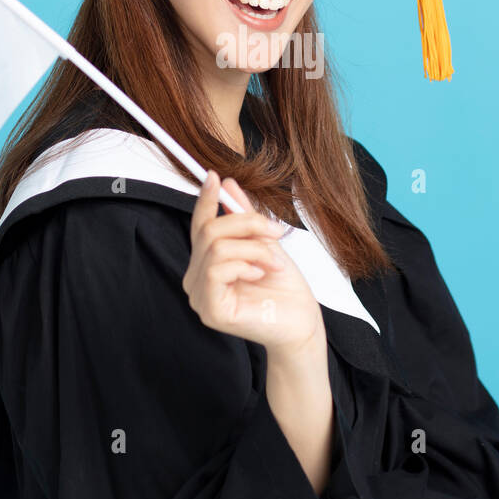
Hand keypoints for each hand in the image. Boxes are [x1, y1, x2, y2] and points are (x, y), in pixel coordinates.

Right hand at [182, 171, 324, 361]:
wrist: (302, 321)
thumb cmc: (284, 288)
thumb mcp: (265, 242)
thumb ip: (244, 217)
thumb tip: (226, 184)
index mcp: (206, 263)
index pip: (199, 225)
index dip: (206, 200)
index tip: (215, 176)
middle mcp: (196, 279)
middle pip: (209, 231)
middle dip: (247, 224)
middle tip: (276, 232)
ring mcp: (200, 297)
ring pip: (216, 248)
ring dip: (254, 248)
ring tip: (274, 261)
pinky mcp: (210, 311)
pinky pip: (217, 271)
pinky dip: (246, 265)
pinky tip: (260, 275)